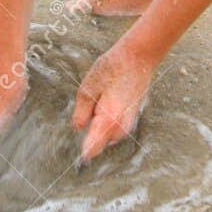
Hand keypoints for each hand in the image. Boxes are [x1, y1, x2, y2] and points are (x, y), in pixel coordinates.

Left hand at [73, 41, 153, 161]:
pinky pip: (114, 127)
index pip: (92, 150)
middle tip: (90, 106)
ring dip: (98, 126)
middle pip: (99, 144)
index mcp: (109, 121)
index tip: (73, 153)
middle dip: (90, 133)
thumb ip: (81, 112)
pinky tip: (107, 98)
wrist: (139, 57)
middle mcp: (121, 127)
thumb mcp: (88, 87)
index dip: (80, 153)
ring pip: (106, 135)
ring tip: (100, 98)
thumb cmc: (113, 69)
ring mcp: (129, 123)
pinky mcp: (132, 117)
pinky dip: (107, 120)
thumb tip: (78, 128)